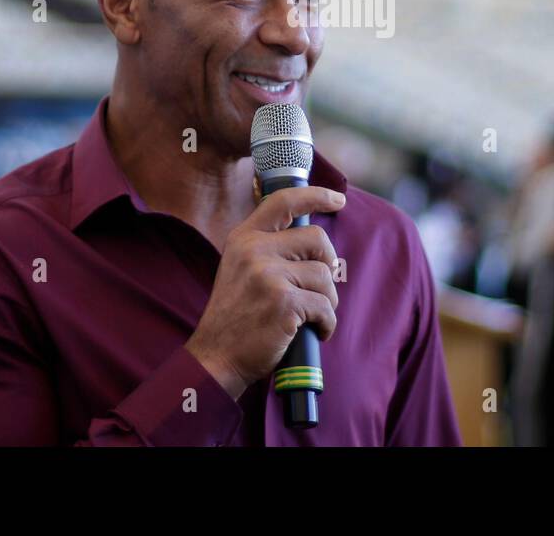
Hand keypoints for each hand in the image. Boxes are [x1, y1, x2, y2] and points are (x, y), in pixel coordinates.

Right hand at [185, 185, 343, 400]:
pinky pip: (325, 307)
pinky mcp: (284, 304)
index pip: (283, 201)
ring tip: (312, 316)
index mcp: (244, 238)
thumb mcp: (241, 269)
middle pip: (317, 238)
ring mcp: (269, 276)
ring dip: (327, 300)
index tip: (337, 199)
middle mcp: (254, 250)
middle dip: (329, 263)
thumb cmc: (237, 316)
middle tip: (323, 284)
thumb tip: (317, 243)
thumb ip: (269, 249)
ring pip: (324, 276)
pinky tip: (317, 331)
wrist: (216, 357)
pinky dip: (327, 323)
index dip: (316, 195)